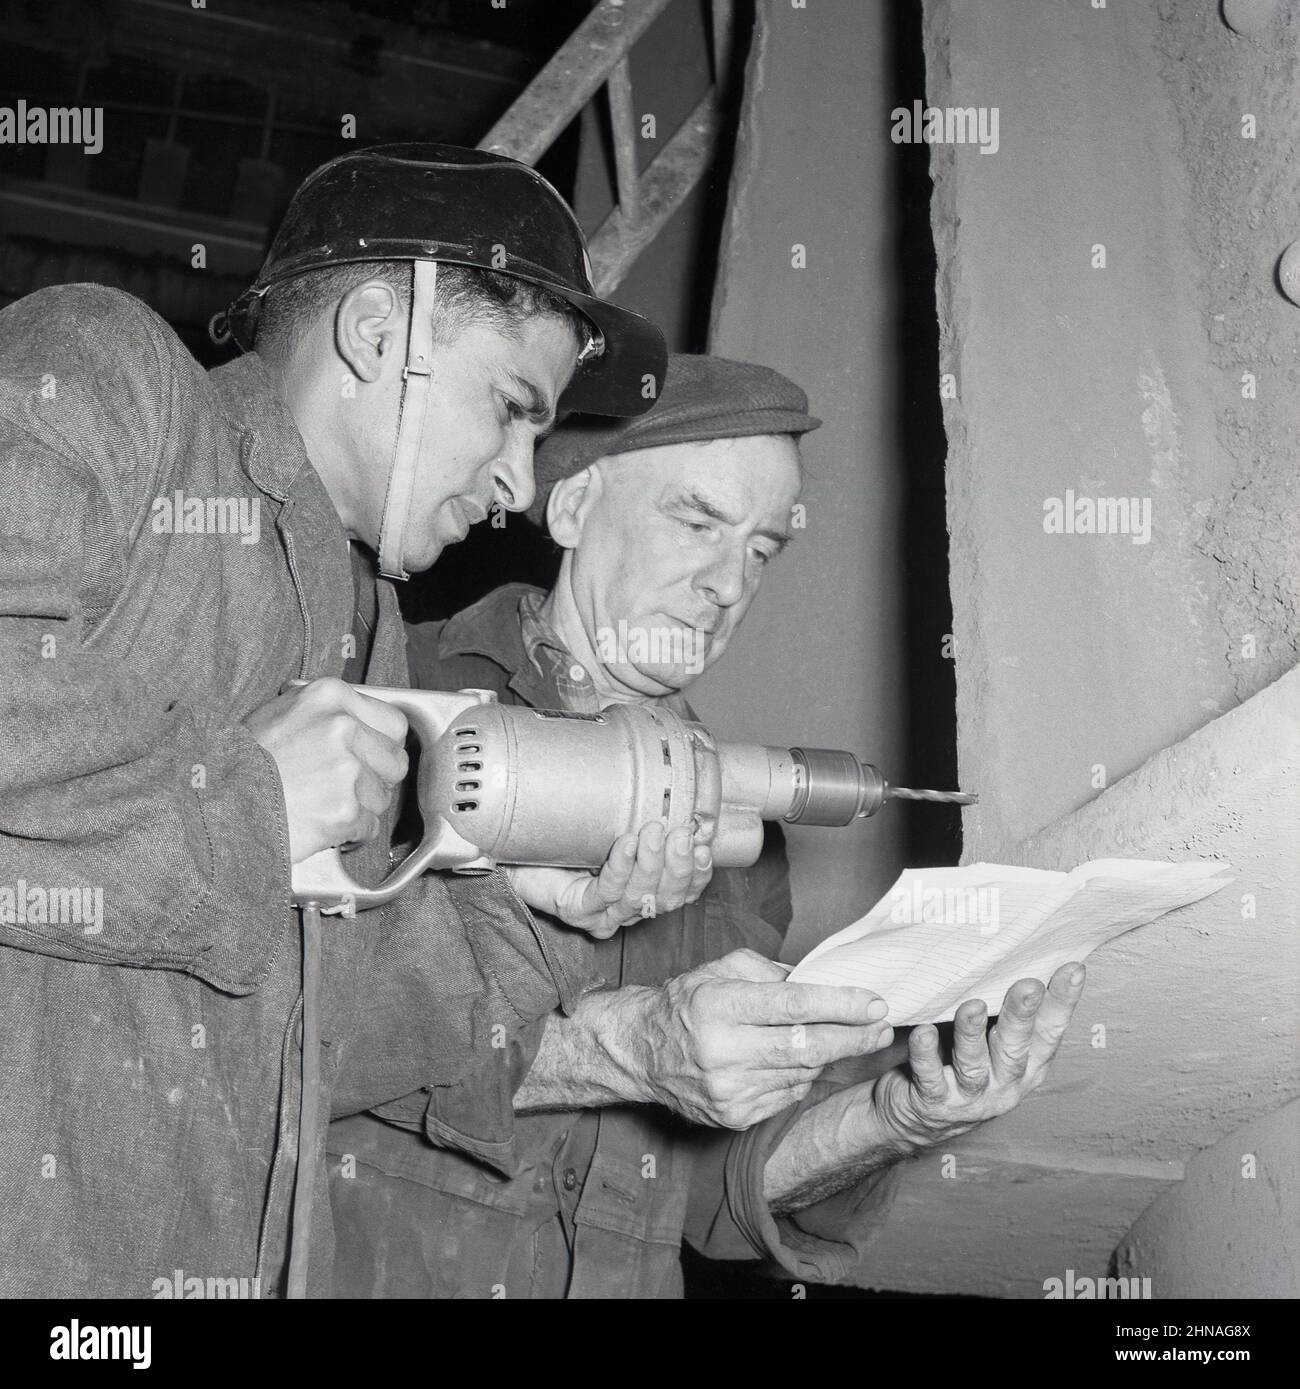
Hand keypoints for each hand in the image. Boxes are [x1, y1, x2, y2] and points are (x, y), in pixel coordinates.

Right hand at [244, 677, 407, 862]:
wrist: (216, 802)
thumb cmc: (242, 760)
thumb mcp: (279, 713)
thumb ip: (324, 712)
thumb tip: (356, 719)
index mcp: (330, 697)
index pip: (394, 723)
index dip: (383, 746)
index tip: (372, 758)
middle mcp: (343, 728)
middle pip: (395, 762)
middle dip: (376, 779)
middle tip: (344, 788)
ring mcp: (346, 770)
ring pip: (382, 797)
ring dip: (359, 808)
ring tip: (322, 806)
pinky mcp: (345, 809)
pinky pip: (369, 827)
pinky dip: (350, 833)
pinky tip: (321, 825)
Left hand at [506, 820, 711, 938]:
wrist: (514, 847)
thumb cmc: (565, 834)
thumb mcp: (614, 818)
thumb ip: (643, 810)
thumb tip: (677, 779)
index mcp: (644, 889)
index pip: (684, 889)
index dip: (698, 871)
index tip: (704, 842)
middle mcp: (627, 907)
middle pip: (668, 898)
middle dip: (678, 865)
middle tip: (679, 833)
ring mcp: (602, 914)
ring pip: (640, 898)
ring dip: (651, 864)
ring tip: (653, 831)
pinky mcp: (577, 911)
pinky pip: (605, 893)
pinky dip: (619, 868)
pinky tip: (624, 845)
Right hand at [630, 948, 893, 1128]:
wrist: (641, 1051)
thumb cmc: (688, 1002)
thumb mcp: (722, 969)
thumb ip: (773, 973)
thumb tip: (824, 981)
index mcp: (720, 1005)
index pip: (794, 1005)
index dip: (841, 1005)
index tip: (875, 1002)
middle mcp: (723, 1050)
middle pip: (807, 1047)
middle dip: (854, 1037)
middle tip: (882, 1028)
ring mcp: (728, 1089)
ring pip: (802, 1073)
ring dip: (828, 1057)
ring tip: (840, 1039)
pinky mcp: (734, 1116)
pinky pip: (787, 1095)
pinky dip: (801, 1077)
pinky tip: (798, 1062)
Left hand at [870, 963, 1085, 1149]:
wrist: (918, 1121)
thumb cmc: (960, 1066)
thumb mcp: (992, 1043)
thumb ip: (1006, 1014)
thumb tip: (1018, 955)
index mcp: (1026, 1066)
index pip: (1048, 1032)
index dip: (1062, 1003)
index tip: (1073, 968)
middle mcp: (1004, 1083)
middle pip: (1015, 1048)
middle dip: (1022, 1016)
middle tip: (1028, 986)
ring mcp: (970, 1097)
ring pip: (973, 1064)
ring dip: (972, 1034)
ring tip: (971, 1006)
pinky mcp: (934, 1103)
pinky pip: (930, 1078)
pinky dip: (926, 1055)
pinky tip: (923, 1033)